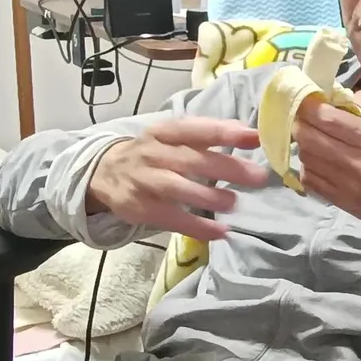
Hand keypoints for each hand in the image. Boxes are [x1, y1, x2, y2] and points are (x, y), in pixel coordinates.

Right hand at [86, 118, 268, 239]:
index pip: (196, 128)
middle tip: (258, 176)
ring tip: (234, 203)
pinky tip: (220, 232)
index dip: (225, 132)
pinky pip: (169, 218)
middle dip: (226, 167)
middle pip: (190, 159)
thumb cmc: (153, 153)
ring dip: (207, 196)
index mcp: (165, 132)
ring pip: (176, 187)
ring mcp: (143, 180)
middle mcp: (153, 153)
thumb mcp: (173, 137)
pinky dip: (195, 226)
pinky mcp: (138, 207)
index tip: (255, 137)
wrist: (103, 172)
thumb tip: (249, 133)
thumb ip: (207, 135)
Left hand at [293, 99, 360, 233]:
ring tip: (309, 142)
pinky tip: (315, 165)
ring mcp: (347, 185)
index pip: (329, 120)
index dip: (309, 108)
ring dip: (303, 147)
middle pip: (310, 139)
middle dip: (300, 125)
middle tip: (300, 120)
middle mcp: (356, 162)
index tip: (304, 102)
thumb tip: (332, 117)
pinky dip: (308, 170)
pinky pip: (313, 183)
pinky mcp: (344, 203)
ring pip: (307, 160)